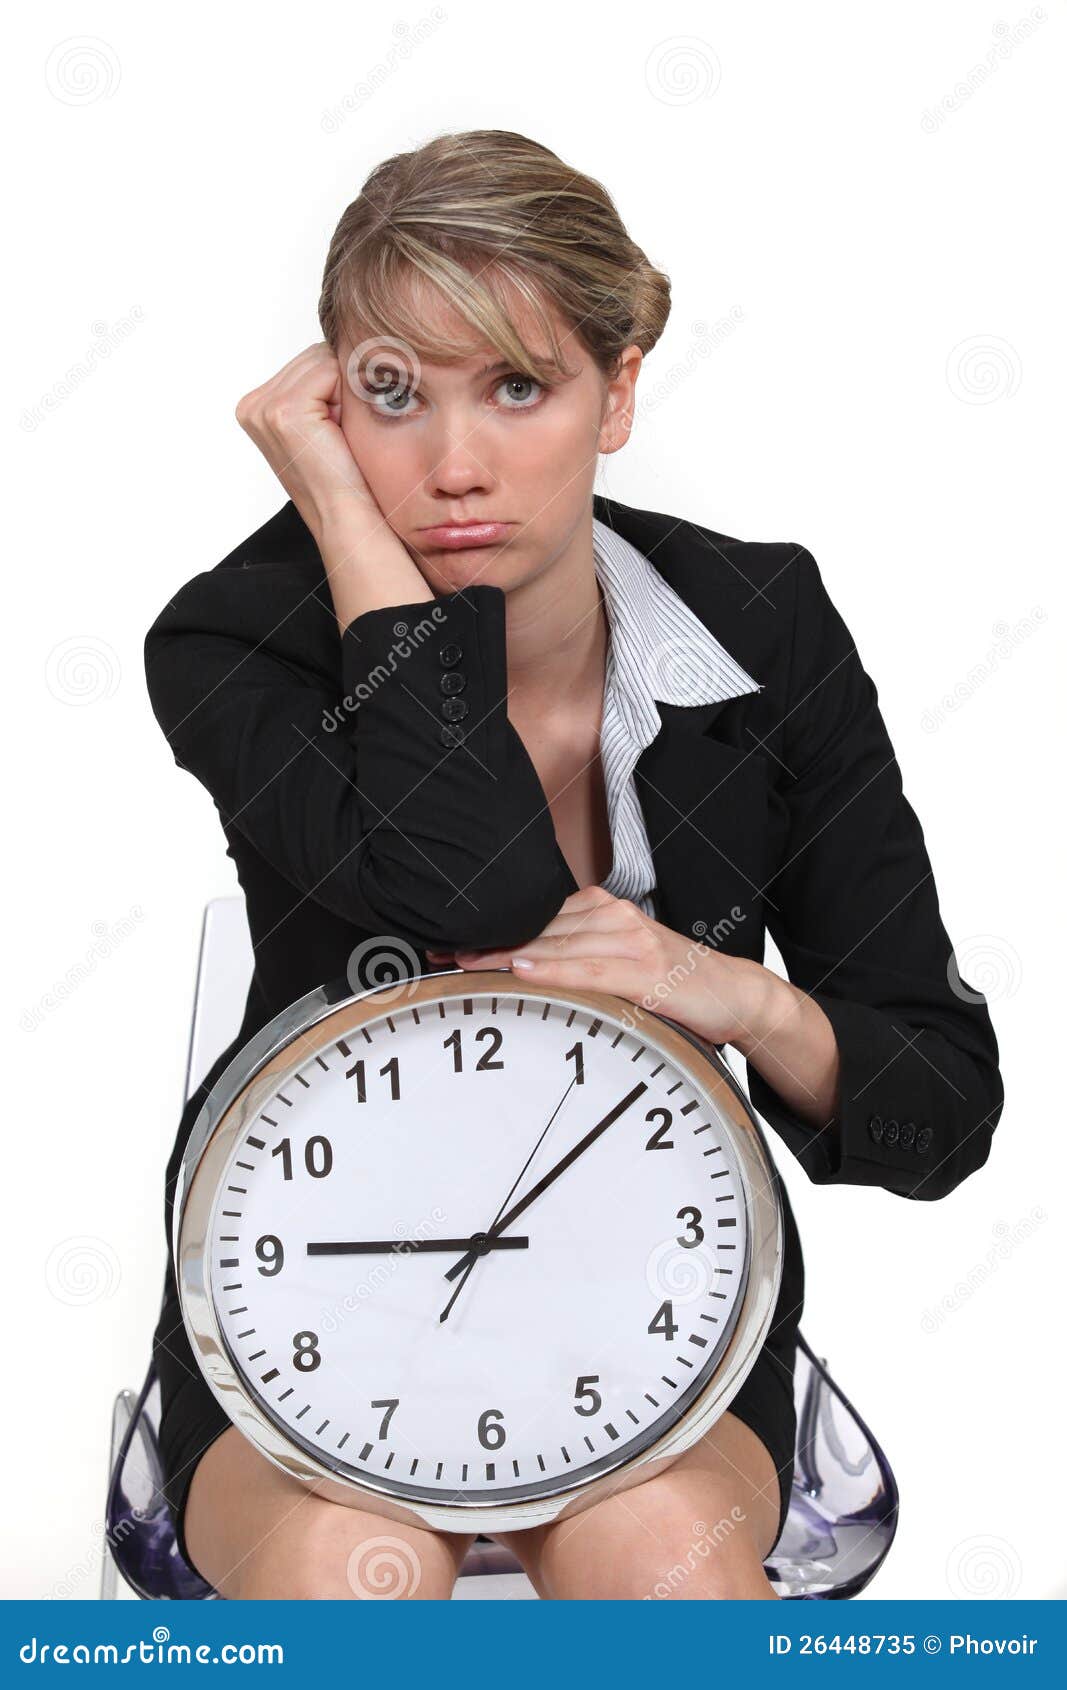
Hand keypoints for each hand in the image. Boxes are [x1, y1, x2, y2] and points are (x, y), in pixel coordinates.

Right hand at [234, 342, 381, 540]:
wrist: (345, 516)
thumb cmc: (342, 476)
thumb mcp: (321, 421)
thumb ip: (316, 382)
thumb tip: (340, 338)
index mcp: (255, 406)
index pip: (308, 361)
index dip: (335, 389)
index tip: (332, 431)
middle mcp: (253, 405)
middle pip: (315, 356)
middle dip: (339, 388)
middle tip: (338, 435)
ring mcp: (265, 407)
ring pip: (324, 361)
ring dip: (344, 394)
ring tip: (338, 435)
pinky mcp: (285, 411)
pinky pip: (330, 371)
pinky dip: (346, 398)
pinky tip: (339, 431)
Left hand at [441, 886, 774, 1051]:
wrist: (731, 993)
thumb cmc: (671, 982)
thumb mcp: (620, 961)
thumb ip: (578, 956)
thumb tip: (522, 968)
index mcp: (602, 910)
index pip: (534, 920)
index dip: (490, 932)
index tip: (448, 944)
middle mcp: (612, 916)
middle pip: (535, 930)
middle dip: (485, 943)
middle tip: (440, 955)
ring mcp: (629, 939)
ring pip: (553, 946)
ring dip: (504, 956)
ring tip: (463, 965)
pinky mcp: (644, 969)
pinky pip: (587, 968)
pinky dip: (552, 969)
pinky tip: (522, 970)